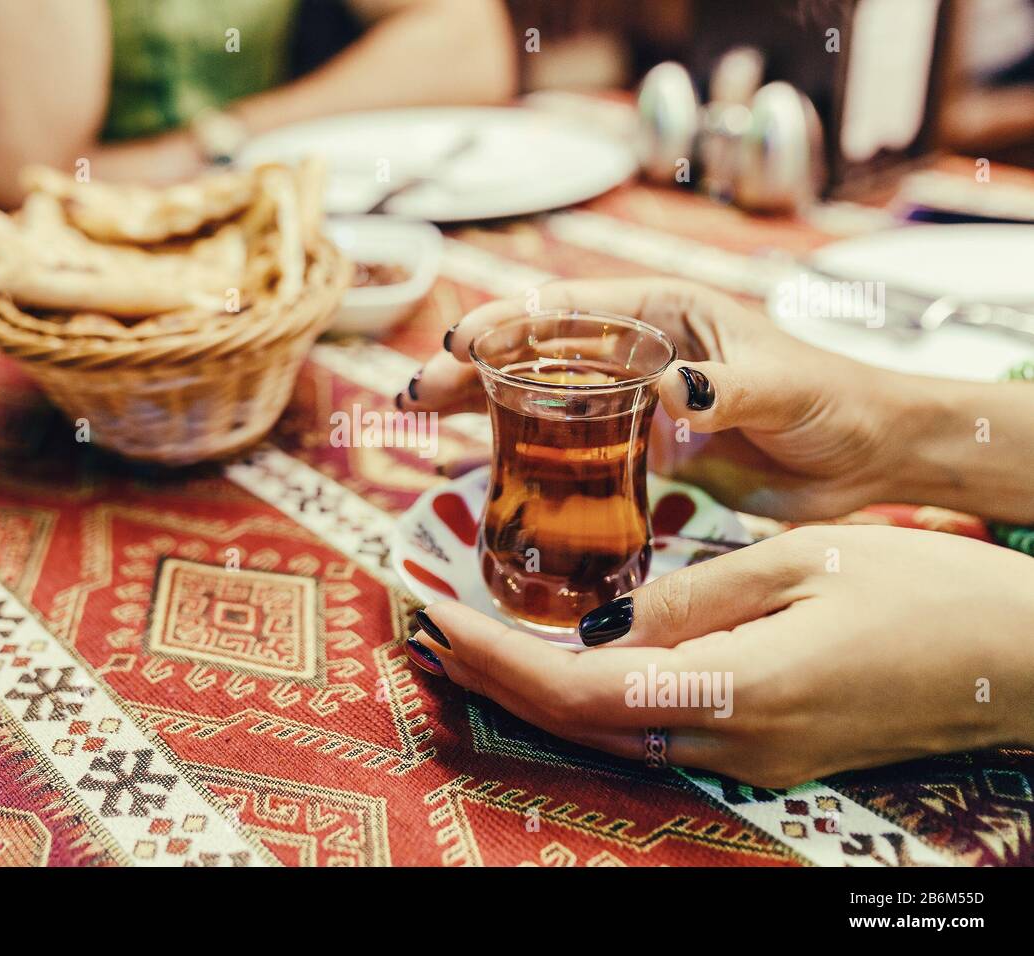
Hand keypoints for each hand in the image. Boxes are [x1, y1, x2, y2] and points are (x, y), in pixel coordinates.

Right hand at [398, 278, 927, 520]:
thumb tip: (665, 392)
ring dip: (483, 400)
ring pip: (541, 392)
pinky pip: (568, 442)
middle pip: (539, 349)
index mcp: (666, 314)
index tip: (461, 343)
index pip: (571, 308)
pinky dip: (522, 446)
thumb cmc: (834, 403)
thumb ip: (726, 389)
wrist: (867, 458)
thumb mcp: (783, 388)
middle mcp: (639, 351)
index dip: (510, 321)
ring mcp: (633, 401)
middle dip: (475, 363)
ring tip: (427, 414)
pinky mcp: (639, 448)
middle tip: (420, 390)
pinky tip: (481, 458)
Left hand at [405, 525, 1033, 787]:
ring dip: (525, 689)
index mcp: (738, 689)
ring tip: (463, 642)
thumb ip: (694, 598)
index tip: (431, 609)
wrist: (1020, 662)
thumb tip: (603, 625)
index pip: (575, 685)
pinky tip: (552, 664)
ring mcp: (745, 758)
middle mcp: (729, 741)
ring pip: (602, 734)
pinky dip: (580, 698)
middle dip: (488, 676)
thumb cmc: (929, 596)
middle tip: (421, 626)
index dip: (493, 654)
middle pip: (574, 722)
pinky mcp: (760, 751)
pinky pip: (645, 730)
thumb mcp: (806, 563)